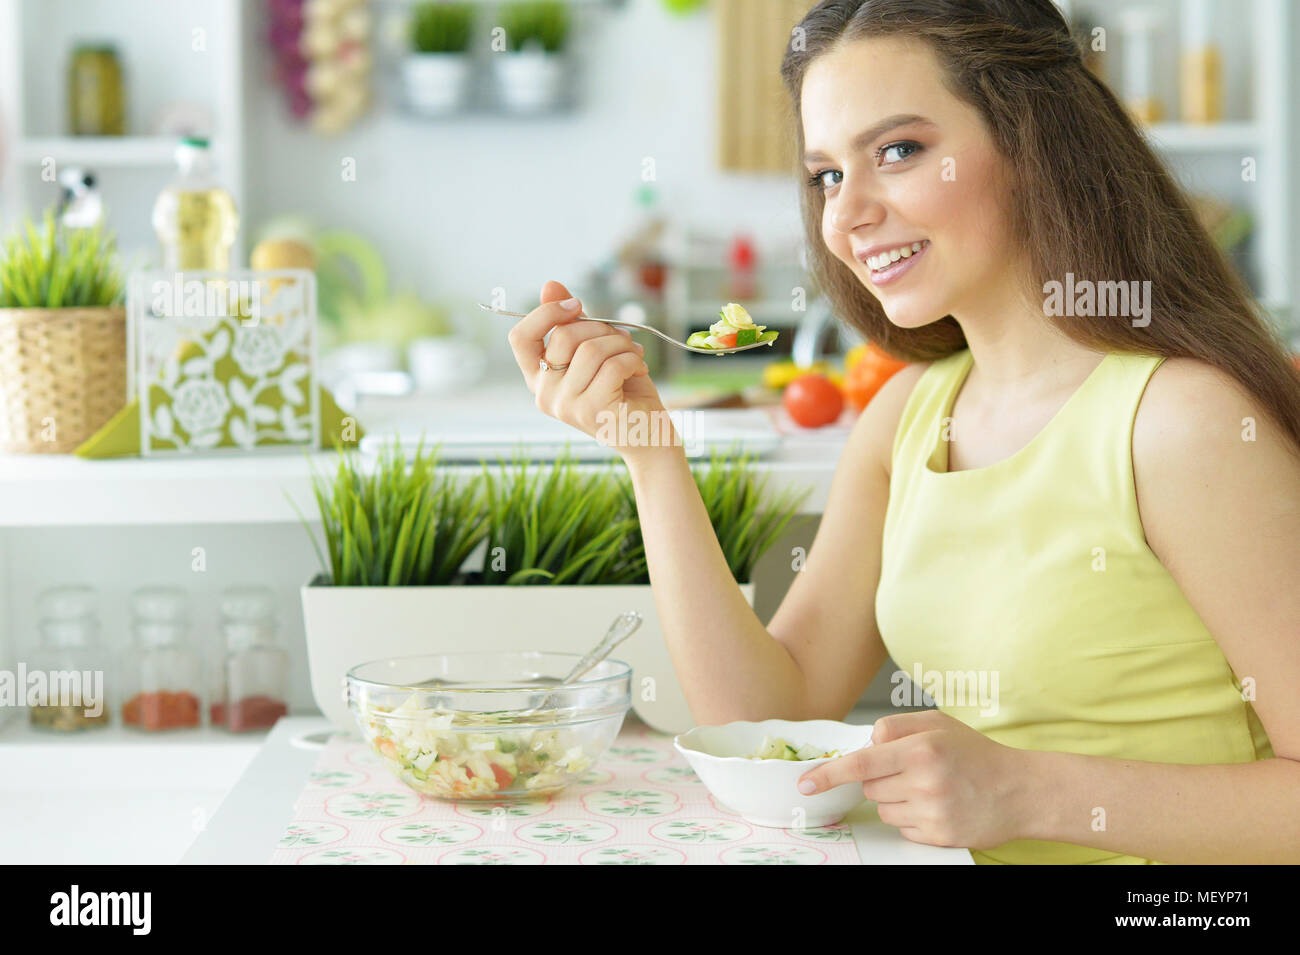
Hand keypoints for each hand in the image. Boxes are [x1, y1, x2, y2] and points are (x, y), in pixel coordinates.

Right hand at [507, 280, 676, 459]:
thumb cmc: (623, 390)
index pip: (520, 338)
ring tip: (635, 355)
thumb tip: (549, 285)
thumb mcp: (596, 350)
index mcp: (539, 378)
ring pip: (590, 350)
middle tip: (623, 339)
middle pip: (563, 337)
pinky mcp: (591, 412)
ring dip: (621, 344)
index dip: (545, 313)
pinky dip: (633, 360)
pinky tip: (640, 369)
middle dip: (601, 328)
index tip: (576, 304)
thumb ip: (572, 322)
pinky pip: (612, 366)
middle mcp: (545, 395)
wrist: (649, 435)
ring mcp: (565, 406)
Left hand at [796, 710, 1032, 849]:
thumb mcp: (937, 723)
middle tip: (910, 770)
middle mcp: (924, 782)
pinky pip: (901, 828)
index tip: (805, 783)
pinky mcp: (938, 837)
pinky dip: (910, 818)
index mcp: (921, 749)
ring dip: (894, 799)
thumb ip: (895, 726)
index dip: (828, 774)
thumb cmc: (976, 754)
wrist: (1020, 791)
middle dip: (879, 778)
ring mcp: (931, 813)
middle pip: (868, 787)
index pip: (860, 764)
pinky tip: (936, 806)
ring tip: (928, 788)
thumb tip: (863, 744)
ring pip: (882, 809)